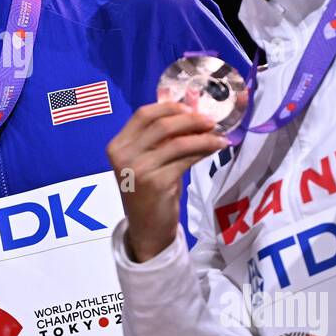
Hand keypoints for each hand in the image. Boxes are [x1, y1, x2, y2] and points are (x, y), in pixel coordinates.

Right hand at [106, 103, 228, 262]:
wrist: (146, 229)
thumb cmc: (148, 191)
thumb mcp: (146, 161)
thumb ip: (159, 139)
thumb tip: (192, 112)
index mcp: (117, 146)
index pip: (143, 114)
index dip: (169, 107)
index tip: (191, 108)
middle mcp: (123, 156)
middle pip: (161, 125)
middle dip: (190, 119)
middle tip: (211, 120)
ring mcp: (138, 170)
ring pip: (177, 142)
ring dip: (202, 136)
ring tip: (217, 135)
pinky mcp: (156, 183)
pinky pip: (186, 159)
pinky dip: (204, 150)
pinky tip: (215, 147)